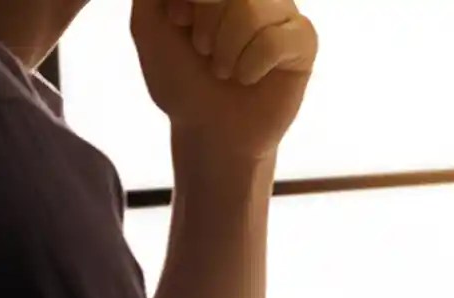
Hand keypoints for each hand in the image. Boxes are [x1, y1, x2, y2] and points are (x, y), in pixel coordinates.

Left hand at [131, 0, 317, 159]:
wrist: (208, 130)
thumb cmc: (181, 78)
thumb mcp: (149, 22)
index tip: (177, 21)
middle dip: (206, 21)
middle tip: (202, 50)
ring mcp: (282, 13)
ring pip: (254, 9)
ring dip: (228, 48)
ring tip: (224, 70)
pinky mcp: (303, 42)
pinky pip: (278, 39)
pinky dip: (252, 64)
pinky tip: (248, 79)